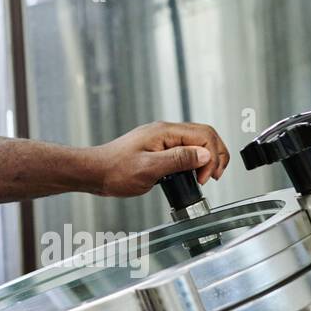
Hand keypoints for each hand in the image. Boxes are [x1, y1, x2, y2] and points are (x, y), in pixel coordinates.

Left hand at [88, 121, 229, 196]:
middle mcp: (164, 132)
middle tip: (214, 177)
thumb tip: (204, 154)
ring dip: (206, 158)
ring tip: (206, 177)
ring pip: (196, 142)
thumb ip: (178, 160)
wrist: (94, 173)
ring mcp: (161, 140)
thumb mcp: (149, 168)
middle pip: (204, 135)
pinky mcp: (157, 149)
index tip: (206, 178)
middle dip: (216, 155)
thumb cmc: (114, 170)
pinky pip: (184, 150)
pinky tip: (192, 174)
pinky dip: (194, 161)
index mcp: (164, 132)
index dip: (212, 157)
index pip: (204, 135)